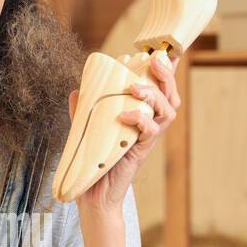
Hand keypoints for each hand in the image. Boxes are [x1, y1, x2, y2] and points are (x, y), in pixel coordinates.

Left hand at [73, 49, 180, 211]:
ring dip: (154, 94)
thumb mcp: (87, 130)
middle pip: (171, 96)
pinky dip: (140, 119)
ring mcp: (146, 139)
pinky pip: (151, 132)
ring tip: (135, 88)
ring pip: (168, 111)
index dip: (165, 72)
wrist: (92, 193)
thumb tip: (75, 90)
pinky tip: (125, 115)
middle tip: (153, 61)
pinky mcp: (140, 152)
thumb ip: (83, 111)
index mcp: (141, 116)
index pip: (159, 91)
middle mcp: (148, 126)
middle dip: (165, 76)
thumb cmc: (94, 162)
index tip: (160, 52)